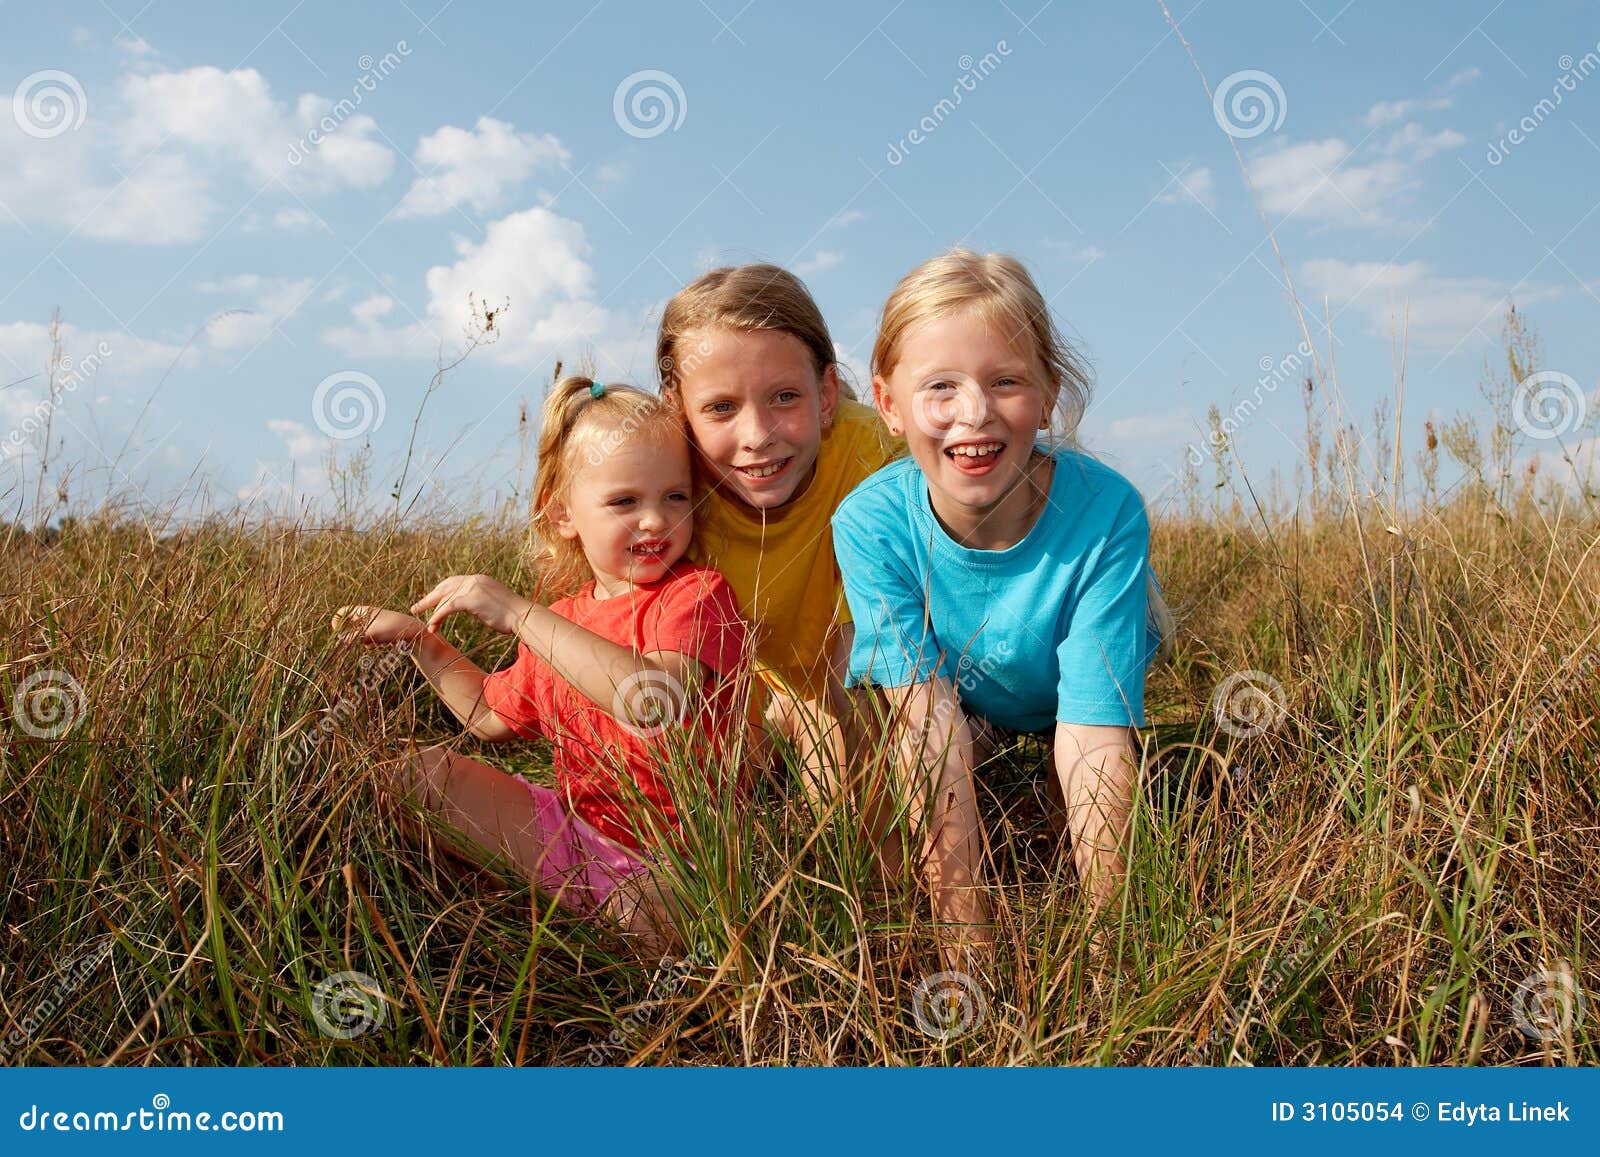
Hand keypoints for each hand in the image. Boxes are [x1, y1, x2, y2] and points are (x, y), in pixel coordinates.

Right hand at [332, 605, 425, 645]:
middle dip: (349, 634)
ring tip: (370, 644)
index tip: (338, 633)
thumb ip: (354, 636)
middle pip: (350, 623)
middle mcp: (370, 615)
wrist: (416, 633)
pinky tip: (379, 645)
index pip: (343, 611)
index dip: (337, 621)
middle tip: (352, 643)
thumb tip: (340, 639)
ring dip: (361, 640)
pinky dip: (371, 642)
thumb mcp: (371, 633)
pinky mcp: (383, 631)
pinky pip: (370, 637)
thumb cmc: (393, 630)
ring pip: (360, 632)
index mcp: (365, 611)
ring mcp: (377, 622)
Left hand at [410, 574, 533, 636]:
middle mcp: (475, 580)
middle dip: (430, 598)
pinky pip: (448, 607)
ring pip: (445, 598)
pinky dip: (438, 616)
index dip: (440, 592)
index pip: (453, 583)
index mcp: (480, 580)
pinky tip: (433, 625)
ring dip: (432, 611)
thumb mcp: (493, 604)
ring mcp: (473, 588)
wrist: (523, 616)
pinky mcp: (471, 599)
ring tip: (425, 623)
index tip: (431, 601)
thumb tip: (475, 609)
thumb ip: (480, 602)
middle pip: (445, 587)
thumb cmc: (512, 616)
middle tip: (416, 607)